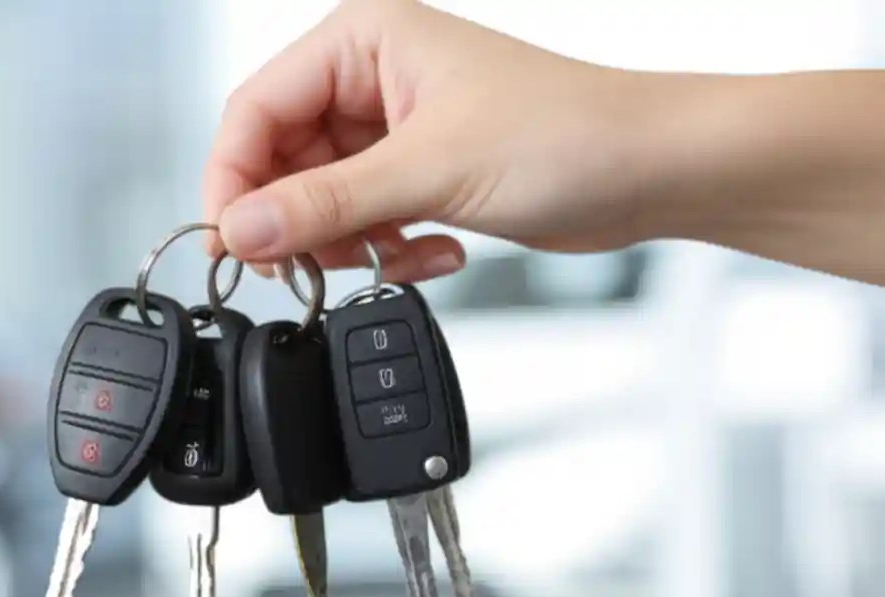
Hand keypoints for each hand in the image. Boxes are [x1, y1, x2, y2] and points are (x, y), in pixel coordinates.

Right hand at [202, 0, 662, 281]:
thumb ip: (325, 203)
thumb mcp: (430, 169)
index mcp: (363, 40)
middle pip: (281, 162)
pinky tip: (434, 251)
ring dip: (348, 244)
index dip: (234, 181)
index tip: (232, 243)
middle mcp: (371, 79)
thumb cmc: (571, 132)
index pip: (255, 110)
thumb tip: (240, 228)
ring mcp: (395, 130)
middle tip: (306, 268)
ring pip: (321, 201)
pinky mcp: (419, 174)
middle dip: (297, 223)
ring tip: (394, 253)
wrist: (652, 171)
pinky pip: (364, 222)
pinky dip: (387, 249)